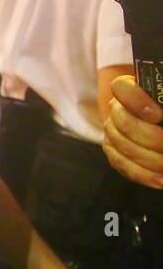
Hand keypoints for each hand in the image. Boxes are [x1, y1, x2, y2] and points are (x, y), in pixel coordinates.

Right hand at [102, 75, 162, 189]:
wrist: (150, 118)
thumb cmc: (160, 105)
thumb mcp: (161, 96)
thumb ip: (162, 99)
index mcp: (127, 88)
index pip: (121, 89)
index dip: (137, 102)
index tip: (158, 115)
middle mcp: (115, 109)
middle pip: (124, 123)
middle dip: (151, 139)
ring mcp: (111, 131)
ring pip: (123, 147)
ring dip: (151, 160)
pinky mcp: (113, 152)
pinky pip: (123, 165)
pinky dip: (143, 174)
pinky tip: (161, 180)